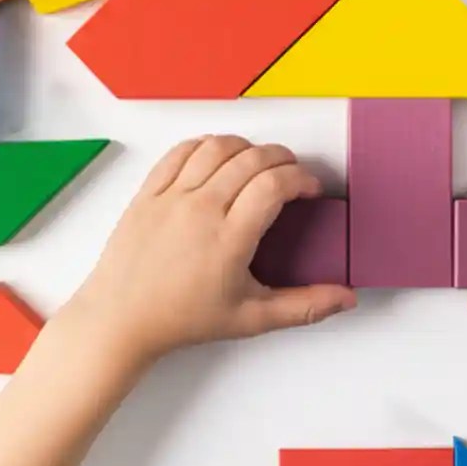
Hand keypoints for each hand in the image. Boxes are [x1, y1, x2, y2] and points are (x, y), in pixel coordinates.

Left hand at [63, 136, 357, 362]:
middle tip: (292, 174)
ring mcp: (171, 197)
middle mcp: (201, 209)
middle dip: (282, 158)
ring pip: (217, 147)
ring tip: (258, 163)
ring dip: (246, 147)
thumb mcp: (250, 319)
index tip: (310, 190)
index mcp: (229, 238)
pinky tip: (218, 157)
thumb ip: (303, 307)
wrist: (121, 319)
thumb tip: (345, 299)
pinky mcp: (148, 193)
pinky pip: (180, 152)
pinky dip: (205, 145)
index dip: (301, 179)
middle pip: (252, 159)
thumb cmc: (182, 320)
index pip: (275, 185)